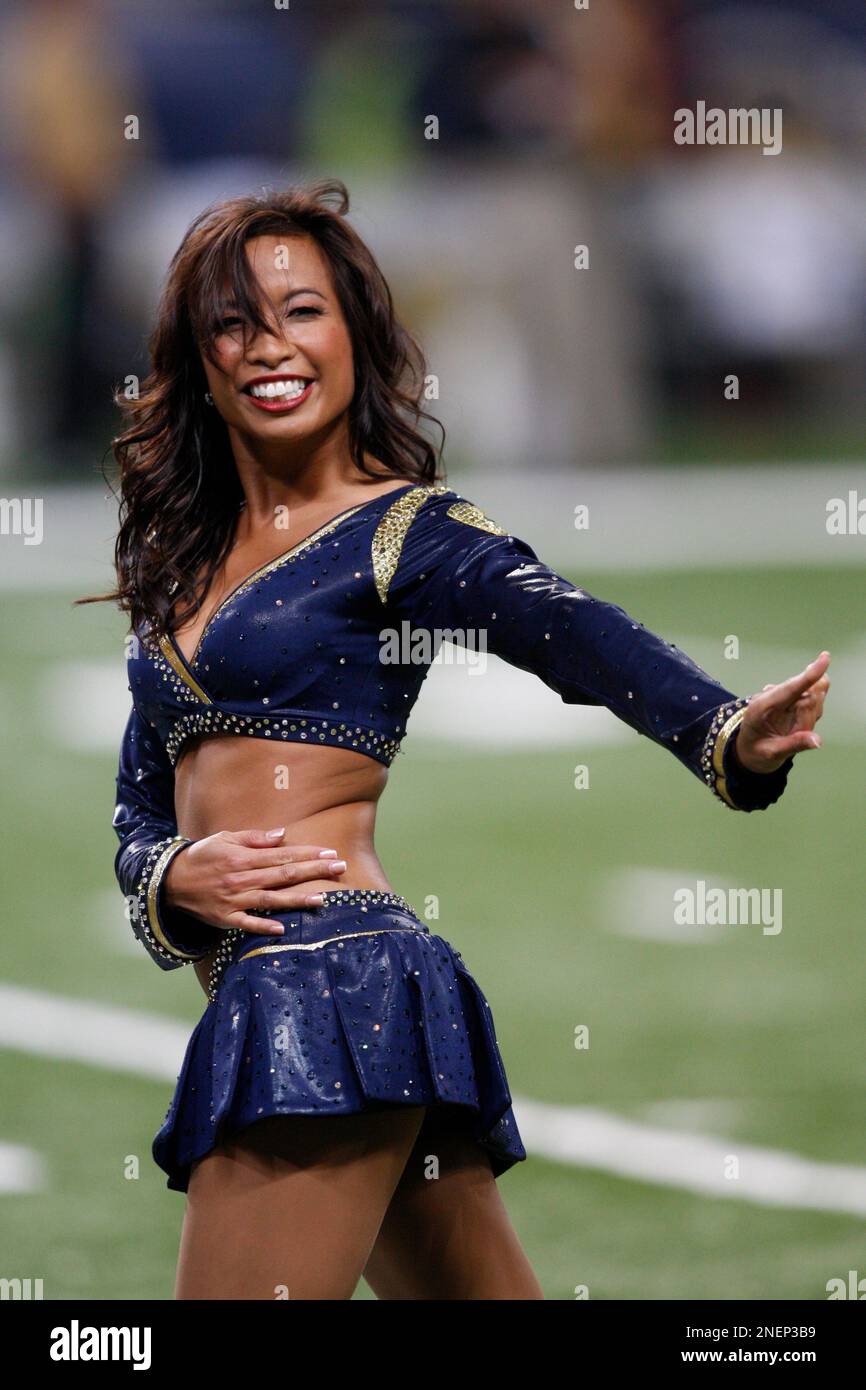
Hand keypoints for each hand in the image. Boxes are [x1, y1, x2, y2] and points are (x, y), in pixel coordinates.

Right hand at [163, 828, 346, 934]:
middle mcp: (241, 878)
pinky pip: (247, 923)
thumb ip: (254, 838)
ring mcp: (234, 900)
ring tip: (322, 899)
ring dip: (297, 900)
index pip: (282, 855)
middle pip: (283, 875)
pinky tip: (283, 929)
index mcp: (242, 857)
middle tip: (340, 868)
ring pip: (271, 900)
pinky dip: (263, 926)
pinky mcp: (225, 918)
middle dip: (314, 871)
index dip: (308, 854)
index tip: (331, 853)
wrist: (170, 881)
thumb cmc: (202, 856)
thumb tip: (282, 834)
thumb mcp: (224, 838)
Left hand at [734, 652, 830, 774]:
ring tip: (792, 731)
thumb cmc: (756, 753)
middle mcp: (772, 696)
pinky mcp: (789, 697)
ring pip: (813, 697)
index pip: (791, 688)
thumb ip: (794, 745)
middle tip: (797, 732)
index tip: (825, 658)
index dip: (809, 675)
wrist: (747, 751)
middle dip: (811, 715)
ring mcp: (781, 695)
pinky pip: (811, 700)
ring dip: (810, 715)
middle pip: (808, 694)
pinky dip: (810, 713)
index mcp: (762, 707)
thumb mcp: (772, 754)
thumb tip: (817, 741)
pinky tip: (795, 723)